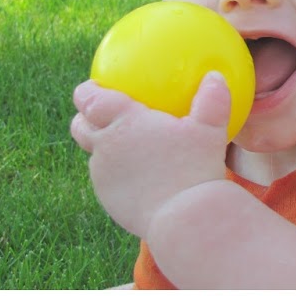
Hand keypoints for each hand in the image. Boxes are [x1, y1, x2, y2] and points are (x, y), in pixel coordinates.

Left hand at [69, 74, 230, 239]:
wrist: (184, 218)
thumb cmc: (196, 169)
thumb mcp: (210, 131)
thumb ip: (212, 100)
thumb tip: (215, 76)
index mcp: (123, 122)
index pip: (89, 99)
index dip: (86, 91)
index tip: (93, 86)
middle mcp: (105, 147)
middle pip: (80, 127)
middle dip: (84, 117)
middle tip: (99, 114)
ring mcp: (102, 176)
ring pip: (95, 156)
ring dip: (105, 149)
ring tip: (126, 147)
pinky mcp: (107, 199)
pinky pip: (109, 181)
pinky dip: (119, 175)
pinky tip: (139, 177)